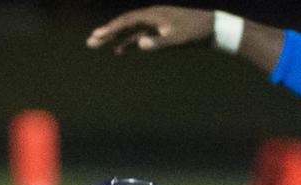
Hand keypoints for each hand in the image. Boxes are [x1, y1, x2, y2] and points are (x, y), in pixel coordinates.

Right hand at [87, 7, 213, 53]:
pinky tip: (118, 52)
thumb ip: (158, 43)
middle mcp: (152, 16)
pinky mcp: (158, 31)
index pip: (128, 21)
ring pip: (129, 29)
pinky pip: (138, 36)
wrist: (210, 28)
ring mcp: (154, 23)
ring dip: (114, 37)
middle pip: (125, 23)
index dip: (111, 28)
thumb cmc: (194, 33)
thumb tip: (139, 45)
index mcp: (154, 15)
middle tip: (89, 42)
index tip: (97, 35)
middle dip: (107, 32)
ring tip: (97, 45)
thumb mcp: (177, 40)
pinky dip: (127, 43)